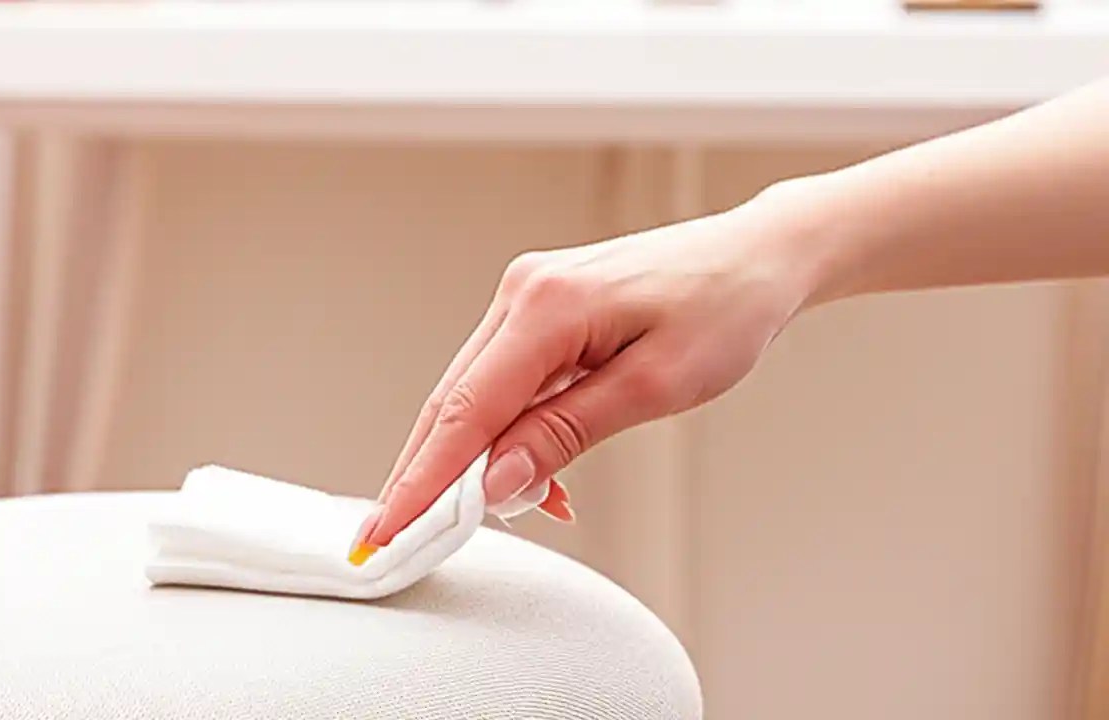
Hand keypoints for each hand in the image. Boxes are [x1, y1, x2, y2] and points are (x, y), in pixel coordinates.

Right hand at [352, 189, 819, 554]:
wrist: (758, 257)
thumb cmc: (725, 310)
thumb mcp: (653, 385)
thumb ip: (565, 432)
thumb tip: (496, 481)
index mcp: (546, 306)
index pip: (465, 410)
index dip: (422, 480)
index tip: (387, 531)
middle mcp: (522, 294)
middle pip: (453, 403)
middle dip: (427, 477)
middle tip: (400, 541)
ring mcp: (528, 299)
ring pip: (475, 396)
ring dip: (475, 460)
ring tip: (496, 516)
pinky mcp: (542, 311)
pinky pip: (506, 383)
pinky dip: (508, 433)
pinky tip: (534, 475)